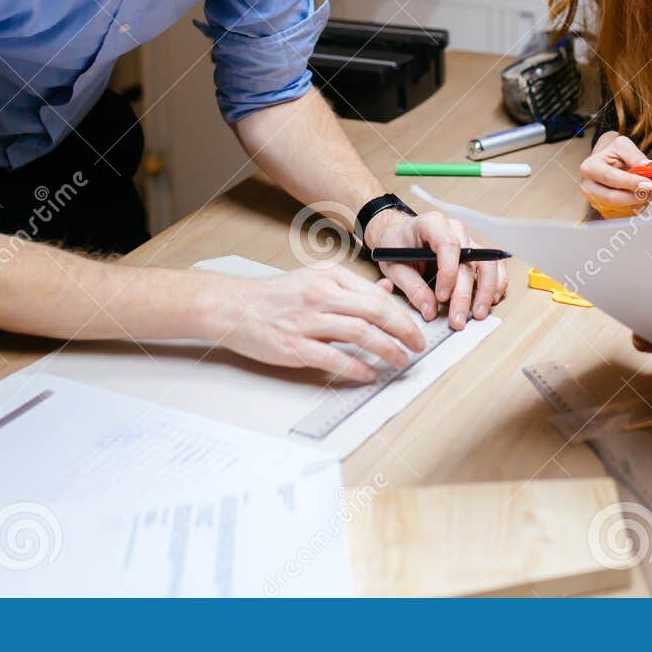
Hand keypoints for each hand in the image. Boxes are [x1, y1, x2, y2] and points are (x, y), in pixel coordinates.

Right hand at [211, 264, 427, 383]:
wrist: (233, 307)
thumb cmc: (275, 296)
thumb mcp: (315, 278)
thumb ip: (352, 285)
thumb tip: (385, 288)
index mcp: (329, 278)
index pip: (376, 295)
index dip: (402, 314)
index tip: (415, 328)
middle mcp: (321, 296)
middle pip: (375, 312)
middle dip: (404, 331)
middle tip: (418, 346)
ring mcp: (308, 321)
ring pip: (360, 334)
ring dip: (387, 350)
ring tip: (400, 361)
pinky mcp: (294, 345)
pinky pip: (333, 357)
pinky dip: (356, 367)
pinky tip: (369, 374)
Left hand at [364, 207, 506, 329]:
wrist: (399, 234)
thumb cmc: (396, 245)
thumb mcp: (394, 266)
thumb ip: (413, 288)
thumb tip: (430, 310)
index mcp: (431, 224)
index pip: (448, 245)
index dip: (448, 272)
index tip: (441, 296)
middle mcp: (454, 229)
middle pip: (468, 261)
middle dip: (464, 293)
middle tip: (457, 319)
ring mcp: (468, 240)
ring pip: (487, 263)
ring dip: (485, 291)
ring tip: (478, 314)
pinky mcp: (476, 252)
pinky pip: (494, 265)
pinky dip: (496, 283)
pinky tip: (491, 300)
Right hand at [579, 132, 651, 216]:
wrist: (607, 165)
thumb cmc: (614, 155)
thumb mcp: (622, 146)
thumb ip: (634, 155)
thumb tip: (647, 166)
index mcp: (590, 168)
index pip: (610, 178)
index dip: (630, 182)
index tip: (648, 183)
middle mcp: (588, 187)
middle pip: (612, 198)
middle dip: (636, 196)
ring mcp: (595, 202)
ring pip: (620, 209)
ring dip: (639, 202)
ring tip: (649, 191)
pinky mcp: (604, 212)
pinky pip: (624, 215)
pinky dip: (637, 208)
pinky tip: (641, 197)